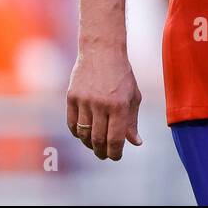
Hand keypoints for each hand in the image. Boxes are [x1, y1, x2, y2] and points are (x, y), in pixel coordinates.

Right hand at [66, 46, 142, 160]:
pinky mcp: (71, 97)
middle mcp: (100, 104)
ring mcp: (84, 101)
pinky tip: (84, 134)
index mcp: (119, 105)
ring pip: (83, 134)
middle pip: (98, 140)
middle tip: (105, 155)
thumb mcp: (133, 96)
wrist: (101, 51)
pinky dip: (77, 133)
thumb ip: (132, 121)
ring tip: (95, 146)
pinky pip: (72, 123)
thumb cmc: (121, 74)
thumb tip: (136, 143)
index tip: (116, 157)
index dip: (115, 152)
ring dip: (89, 144)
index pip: (115, 139)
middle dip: (102, 152)